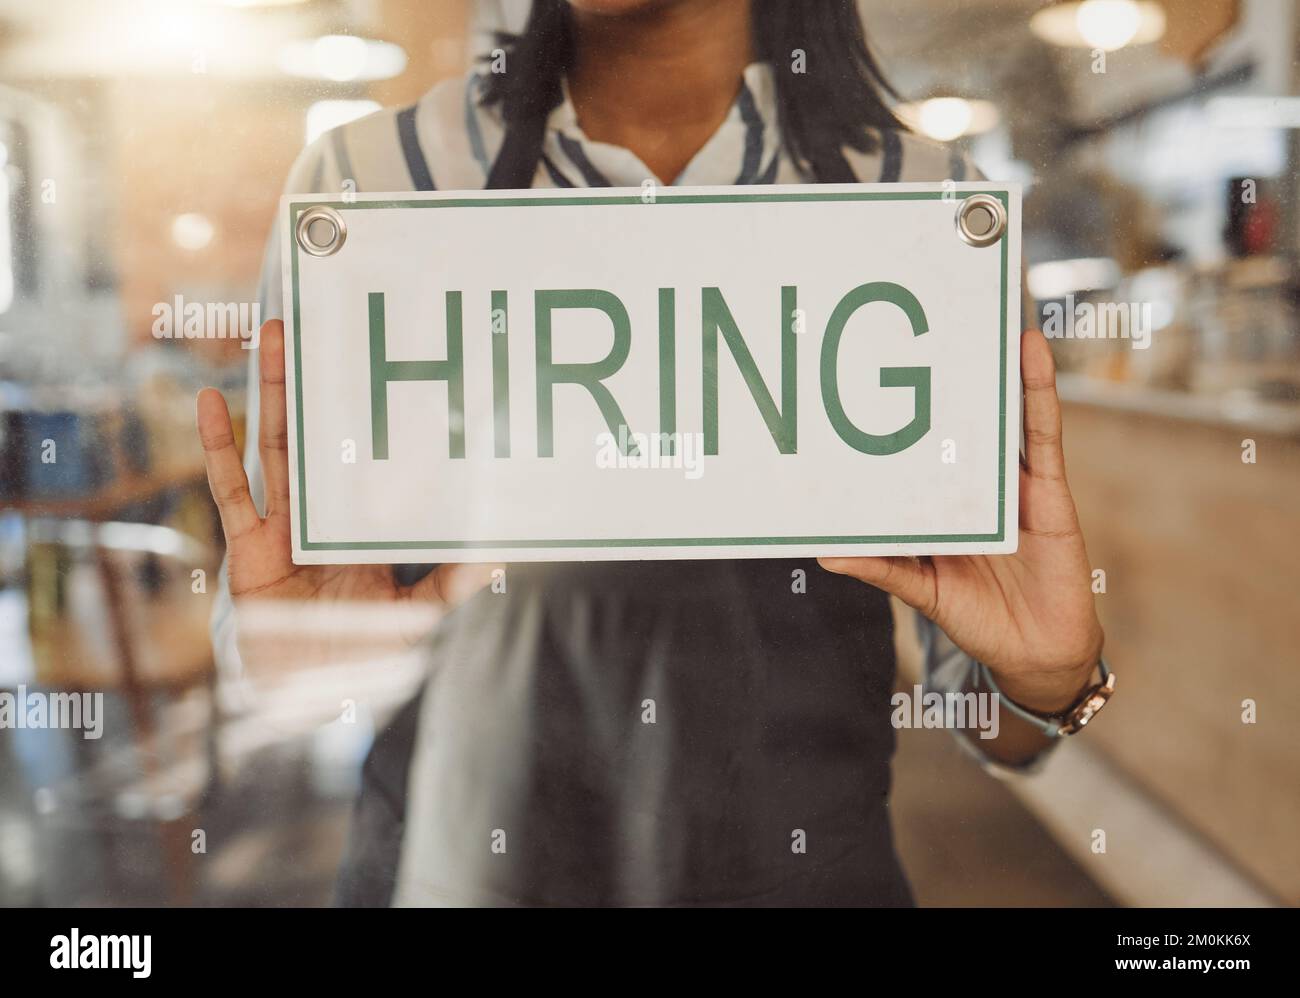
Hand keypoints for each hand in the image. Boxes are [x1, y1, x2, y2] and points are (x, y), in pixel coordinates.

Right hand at [197, 319, 492, 670]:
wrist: (303, 694)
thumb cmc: (359, 654)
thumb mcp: (416, 616)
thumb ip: (452, 584)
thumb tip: (502, 555)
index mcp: (361, 523)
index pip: (372, 458)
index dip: (378, 418)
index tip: (391, 369)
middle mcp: (322, 513)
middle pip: (320, 435)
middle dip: (319, 384)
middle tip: (323, 327)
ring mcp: (283, 524)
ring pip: (277, 445)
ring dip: (271, 392)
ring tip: (273, 338)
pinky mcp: (249, 543)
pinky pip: (231, 489)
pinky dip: (218, 447)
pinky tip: (210, 401)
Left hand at [820, 329, 1103, 713]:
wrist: (1038, 653)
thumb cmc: (977, 618)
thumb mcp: (920, 591)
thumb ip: (882, 567)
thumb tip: (825, 551)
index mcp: (939, 501)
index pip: (915, 448)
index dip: (894, 415)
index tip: (860, 377)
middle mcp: (973, 481)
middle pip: (955, 419)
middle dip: (941, 374)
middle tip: (914, 323)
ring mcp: (1011, 479)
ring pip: (998, 412)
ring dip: (990, 365)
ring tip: (976, 315)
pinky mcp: (1047, 487)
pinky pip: (1042, 433)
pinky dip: (1037, 391)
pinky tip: (1029, 352)